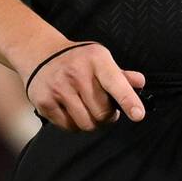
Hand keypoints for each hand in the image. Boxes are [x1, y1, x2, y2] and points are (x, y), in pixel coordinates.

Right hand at [26, 40, 146, 131]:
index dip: (128, 100)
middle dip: (107, 115)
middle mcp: (77, 73)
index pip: (116, 83)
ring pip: (86, 124)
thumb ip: (121, 75)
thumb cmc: (78, 59)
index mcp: (96, 59)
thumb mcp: (100, 58)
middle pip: (102, 113)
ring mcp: (59, 88)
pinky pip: (69, 127)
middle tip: (104, 107)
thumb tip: (140, 83)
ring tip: (88, 108)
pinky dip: (74, 124)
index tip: (138, 115)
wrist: (41, 54)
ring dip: (91, 122)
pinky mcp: (45, 102)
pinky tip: (72, 109)